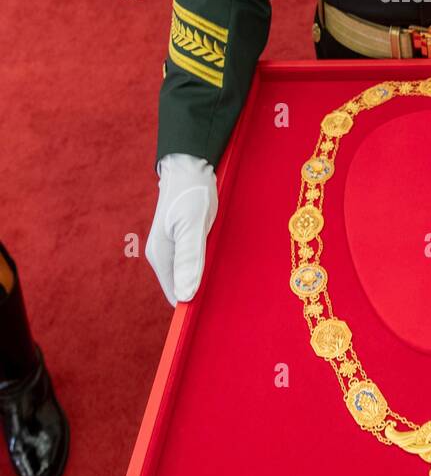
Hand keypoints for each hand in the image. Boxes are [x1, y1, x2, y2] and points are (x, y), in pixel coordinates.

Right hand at [145, 154, 217, 305]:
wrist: (190, 167)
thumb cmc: (191, 194)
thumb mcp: (193, 226)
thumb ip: (189, 260)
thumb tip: (184, 296)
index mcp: (161, 257)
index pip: (175, 295)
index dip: (193, 304)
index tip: (215, 308)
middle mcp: (163, 255)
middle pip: (182, 285)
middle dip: (201, 290)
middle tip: (226, 292)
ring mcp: (171, 247)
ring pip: (189, 273)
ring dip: (205, 276)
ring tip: (224, 277)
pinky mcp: (182, 239)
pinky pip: (194, 261)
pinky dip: (206, 263)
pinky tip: (219, 261)